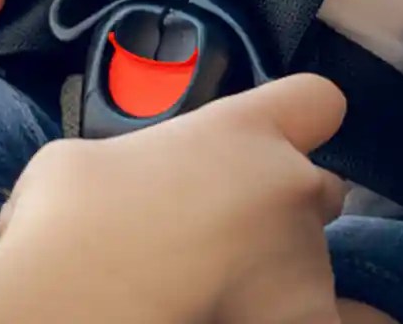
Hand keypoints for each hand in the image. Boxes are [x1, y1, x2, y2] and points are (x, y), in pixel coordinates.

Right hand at [0, 75, 348, 323]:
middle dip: (286, 213)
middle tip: (226, 242)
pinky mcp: (311, 318)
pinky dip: (300, 321)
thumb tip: (114, 188)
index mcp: (242, 132)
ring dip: (276, 277)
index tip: (275, 147)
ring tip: (212, 293)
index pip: (317, 100)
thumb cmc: (69, 216)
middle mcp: (291, 183)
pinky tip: (242, 321)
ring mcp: (307, 255)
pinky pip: (332, 321)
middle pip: (319, 190)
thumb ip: (137, 163)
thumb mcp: (89, 161)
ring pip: (311, 264)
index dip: (301, 123)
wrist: (81, 292)